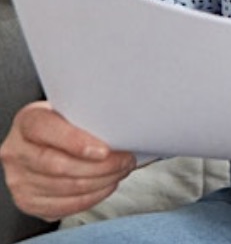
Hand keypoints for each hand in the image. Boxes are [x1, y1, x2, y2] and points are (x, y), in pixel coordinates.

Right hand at [0, 101, 135, 220]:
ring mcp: (19, 180)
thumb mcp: (72, 111)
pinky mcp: (28, 202)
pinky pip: (64, 206)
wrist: (44, 144)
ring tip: (120, 172)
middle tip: (125, 161)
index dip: (76, 142)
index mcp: (27, 122)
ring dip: (102, 182)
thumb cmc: (65, 126)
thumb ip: (87, 118)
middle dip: (101, 166)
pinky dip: (93, 197)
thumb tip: (123, 129)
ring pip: (65, 188)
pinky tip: (106, 185)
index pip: (45, 130)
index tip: (104, 150)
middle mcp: (16, 152)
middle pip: (58, 166)